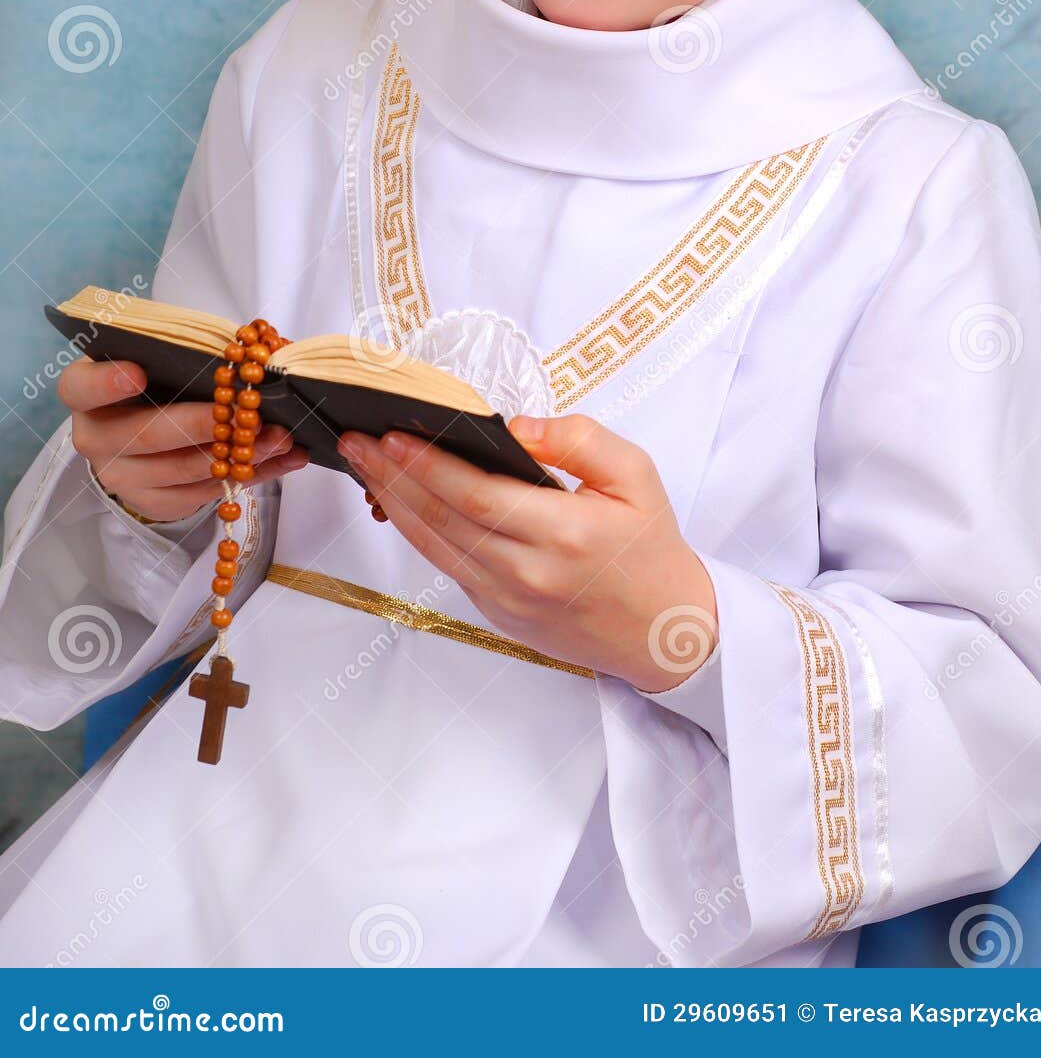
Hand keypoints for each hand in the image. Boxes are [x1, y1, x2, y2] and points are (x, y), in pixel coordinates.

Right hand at [59, 355, 308, 521]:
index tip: (137, 373)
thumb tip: (250, 353)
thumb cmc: (154, 380)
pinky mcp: (152, 502)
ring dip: (240, 454)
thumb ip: (186, 352)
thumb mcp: (157, 357)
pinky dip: (251, 475)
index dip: (106, 383)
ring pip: (183, 470)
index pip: (81, 388)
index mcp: (85, 392)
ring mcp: (120, 476)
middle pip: (146, 435)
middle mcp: (95, 438)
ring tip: (282, 436)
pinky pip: (204, 494)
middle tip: (248, 413)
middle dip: (204, 424)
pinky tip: (285, 459)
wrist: (141, 427)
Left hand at [338, 412, 718, 692]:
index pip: (477, 495)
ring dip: (393, 503)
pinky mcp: (498, 615)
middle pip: (443, 520)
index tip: (392, 433)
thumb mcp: (637, 475)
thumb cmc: (650, 546)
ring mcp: (508, 600)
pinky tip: (398, 502)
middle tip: (356, 440)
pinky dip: (416, 532)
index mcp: (565, 532)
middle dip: (393, 476)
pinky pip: (447, 567)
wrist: (665, 631)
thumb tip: (516, 428)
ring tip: (364, 465)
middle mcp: (528, 572)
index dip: (428, 465)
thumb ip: (580, 439)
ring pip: (434, 547)